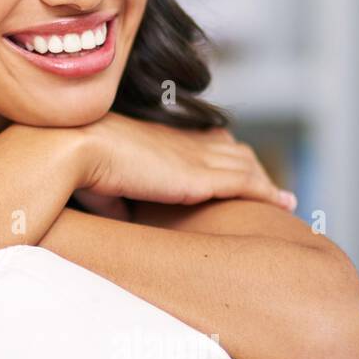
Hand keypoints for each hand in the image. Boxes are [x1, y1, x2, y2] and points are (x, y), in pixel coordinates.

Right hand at [75, 112, 294, 209]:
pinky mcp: (201, 177)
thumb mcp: (98, 184)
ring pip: (245, 165)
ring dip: (266, 181)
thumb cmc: (74, 167)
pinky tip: (285, 204)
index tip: (232, 163)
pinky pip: (248, 183)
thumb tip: (119, 217)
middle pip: (230, 149)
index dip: (220, 152)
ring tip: (284, 200)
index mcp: (156, 140)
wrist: (73, 150)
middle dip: (250, 165)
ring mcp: (194, 158)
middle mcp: (181, 143)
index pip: (200, 141)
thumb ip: (115, 199)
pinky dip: (269, 192)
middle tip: (267, 185)